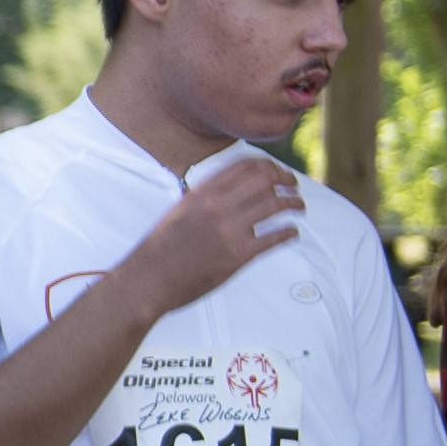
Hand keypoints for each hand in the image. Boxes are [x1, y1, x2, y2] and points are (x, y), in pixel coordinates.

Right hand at [111, 150, 305, 321]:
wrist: (148, 280)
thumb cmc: (160, 249)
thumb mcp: (177, 211)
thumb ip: (203, 197)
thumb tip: (228, 188)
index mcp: (201, 193)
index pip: (245, 166)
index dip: (268, 165)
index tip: (277, 172)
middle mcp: (217, 206)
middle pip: (266, 179)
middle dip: (286, 180)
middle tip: (293, 186)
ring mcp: (229, 230)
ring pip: (276, 204)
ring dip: (294, 203)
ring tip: (299, 207)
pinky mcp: (238, 255)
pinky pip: (275, 237)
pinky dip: (289, 232)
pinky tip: (292, 233)